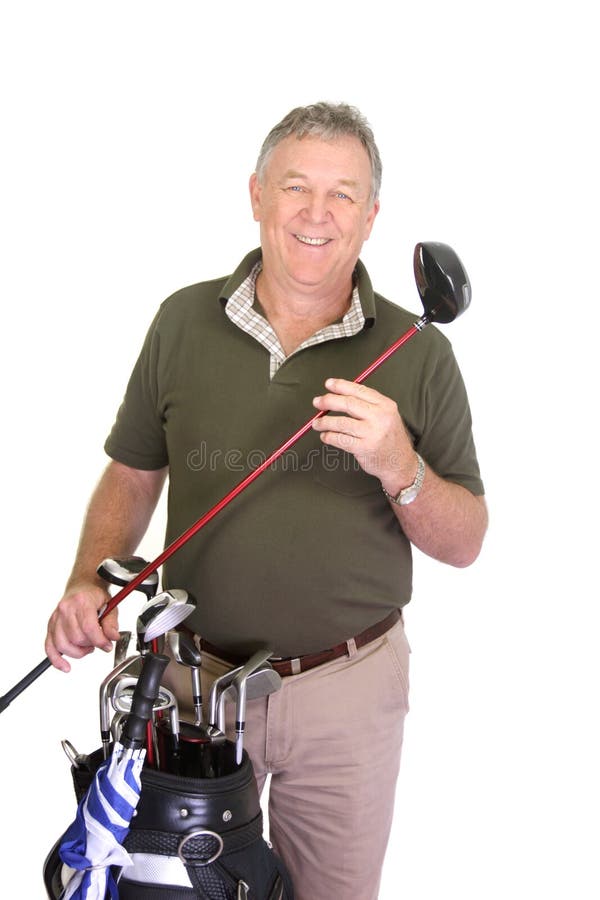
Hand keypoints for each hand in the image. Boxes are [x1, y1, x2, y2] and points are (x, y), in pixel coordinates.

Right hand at [45, 582, 119, 672]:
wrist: (82, 585)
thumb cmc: (95, 595)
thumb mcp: (110, 605)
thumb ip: (111, 623)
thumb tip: (112, 638)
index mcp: (82, 601)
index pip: (88, 628)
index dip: (99, 641)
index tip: (107, 646)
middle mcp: (66, 608)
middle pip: (76, 638)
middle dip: (90, 646)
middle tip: (98, 643)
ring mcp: (56, 617)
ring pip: (62, 645)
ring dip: (77, 652)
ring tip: (86, 648)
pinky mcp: (50, 625)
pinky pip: (49, 646)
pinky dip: (56, 659)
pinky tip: (64, 666)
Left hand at [312, 378, 419, 493]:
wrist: (400, 463)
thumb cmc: (390, 438)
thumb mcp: (387, 415)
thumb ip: (368, 404)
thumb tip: (341, 394)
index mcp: (385, 405)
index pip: (359, 390)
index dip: (341, 386)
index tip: (329, 384)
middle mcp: (380, 417)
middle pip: (348, 403)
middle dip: (328, 401)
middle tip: (317, 402)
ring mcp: (372, 433)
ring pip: (341, 422)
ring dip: (325, 422)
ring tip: (317, 423)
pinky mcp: (364, 448)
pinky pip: (341, 439)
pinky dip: (329, 437)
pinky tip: (325, 436)